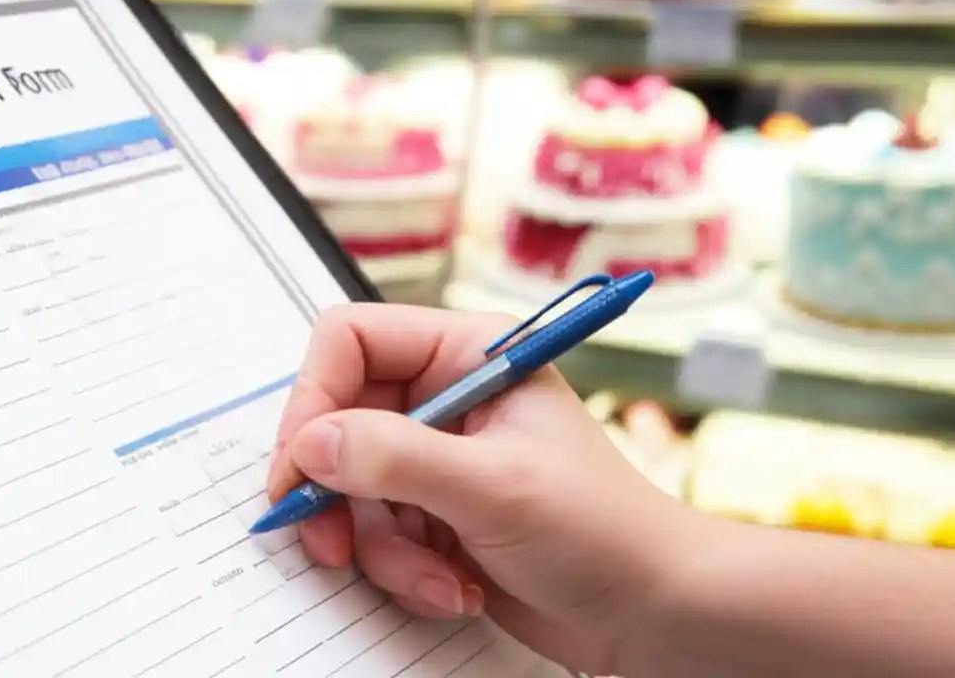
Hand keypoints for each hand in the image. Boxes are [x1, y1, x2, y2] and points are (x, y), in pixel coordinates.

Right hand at [266, 304, 694, 674]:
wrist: (652, 613)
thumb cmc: (605, 531)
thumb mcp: (493, 486)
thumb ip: (394, 459)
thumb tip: (310, 444)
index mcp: (468, 355)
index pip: (351, 341)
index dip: (315, 397)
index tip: (302, 462)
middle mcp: (446, 398)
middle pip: (338, 420)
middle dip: (337, 491)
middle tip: (328, 540)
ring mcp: (438, 460)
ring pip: (351, 489)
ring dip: (381, 546)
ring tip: (436, 574)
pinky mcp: (436, 514)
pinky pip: (377, 534)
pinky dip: (404, 570)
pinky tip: (455, 585)